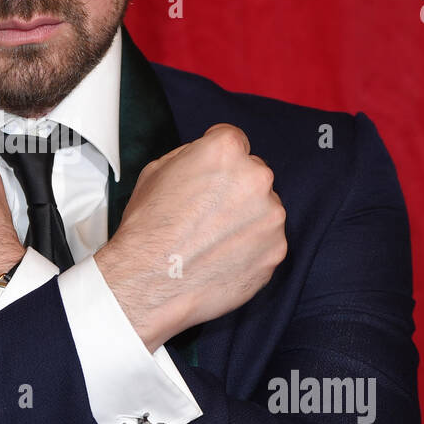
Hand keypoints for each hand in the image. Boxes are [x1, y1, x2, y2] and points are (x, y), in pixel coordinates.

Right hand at [94, 123, 286, 350]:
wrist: (149, 282)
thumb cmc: (148, 230)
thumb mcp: (156, 172)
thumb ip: (192, 158)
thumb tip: (205, 160)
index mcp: (225, 151)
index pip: (235, 141)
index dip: (219, 160)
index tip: (211, 175)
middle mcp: (255, 178)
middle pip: (253, 175)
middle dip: (235, 190)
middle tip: (207, 213)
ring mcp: (271, 216)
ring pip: (264, 209)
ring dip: (245, 220)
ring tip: (212, 240)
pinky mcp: (276, 250)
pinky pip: (267, 242)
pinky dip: (250, 249)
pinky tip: (222, 257)